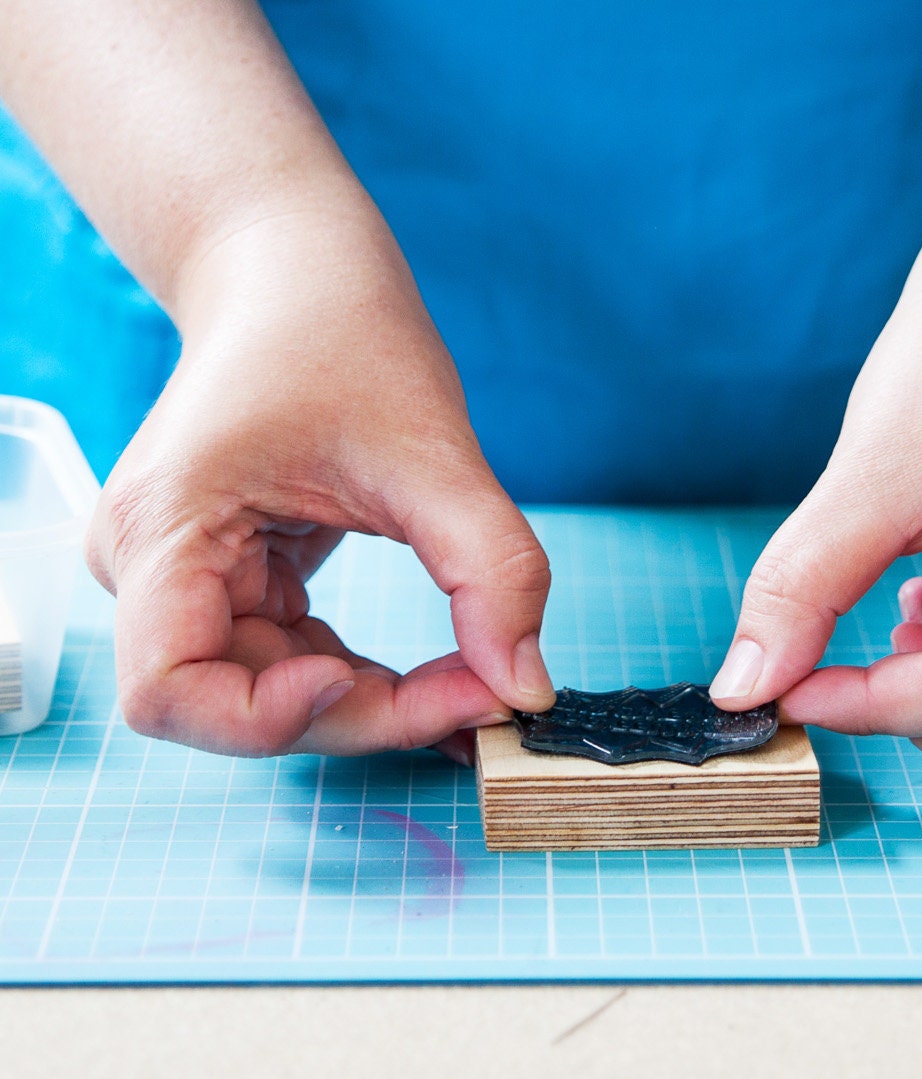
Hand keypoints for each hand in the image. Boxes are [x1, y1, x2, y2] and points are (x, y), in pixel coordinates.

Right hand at [86, 208, 553, 757]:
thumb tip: (525, 690)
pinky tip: (449, 672)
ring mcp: (192, 579)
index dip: (270, 718)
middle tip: (483, 697)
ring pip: (275, 699)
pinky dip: (372, 680)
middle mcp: (153, 568)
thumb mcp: (434, 451)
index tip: (380, 683)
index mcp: (162, 529)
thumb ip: (492, 572)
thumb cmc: (340, 332)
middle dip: (364, 715)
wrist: (298, 274)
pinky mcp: (235, 580)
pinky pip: (298, 666)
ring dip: (377, 705)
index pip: (169, 693)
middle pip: (236, 710)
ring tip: (478, 679)